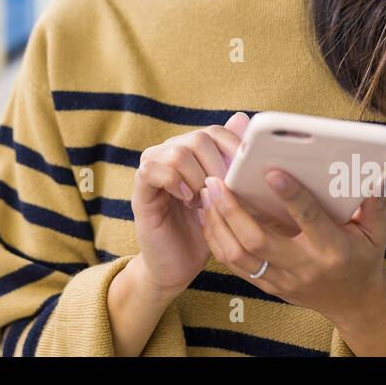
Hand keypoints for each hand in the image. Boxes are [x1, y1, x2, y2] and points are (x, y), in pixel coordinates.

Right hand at [131, 112, 248, 295]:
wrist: (176, 266)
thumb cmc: (205, 231)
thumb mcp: (227, 197)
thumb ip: (232, 162)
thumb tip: (243, 118)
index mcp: (192, 152)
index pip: (214, 132)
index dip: (234, 148)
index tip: (246, 174)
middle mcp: (169, 154)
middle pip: (198, 139)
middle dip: (218, 168)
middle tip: (222, 195)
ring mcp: (153, 170)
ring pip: (178, 153)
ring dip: (198, 179)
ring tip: (202, 202)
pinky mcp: (140, 190)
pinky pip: (152, 170)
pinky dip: (174, 183)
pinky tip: (187, 200)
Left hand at [197, 169, 385, 326]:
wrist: (354, 302)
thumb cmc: (364, 257)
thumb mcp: (377, 231)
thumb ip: (374, 203)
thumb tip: (371, 175)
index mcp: (332, 248)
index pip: (309, 219)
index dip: (291, 195)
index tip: (272, 171)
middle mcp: (304, 266)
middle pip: (258, 240)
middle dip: (232, 209)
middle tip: (217, 180)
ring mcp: (282, 279)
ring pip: (238, 254)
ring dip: (217, 222)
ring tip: (207, 193)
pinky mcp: (268, 285)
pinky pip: (234, 265)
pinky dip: (216, 239)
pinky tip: (209, 215)